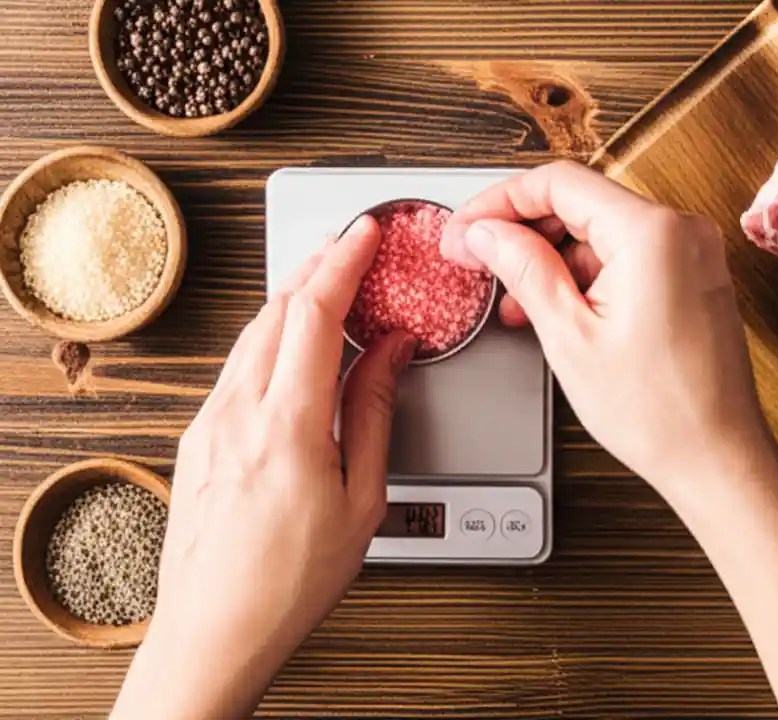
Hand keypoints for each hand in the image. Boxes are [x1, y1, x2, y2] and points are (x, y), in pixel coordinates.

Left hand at [113, 216, 416, 718]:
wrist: (215, 630)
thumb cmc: (290, 581)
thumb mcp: (362, 501)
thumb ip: (374, 414)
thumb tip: (391, 354)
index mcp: (287, 425)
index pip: (316, 314)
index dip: (343, 261)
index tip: (366, 233)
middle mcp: (237, 413)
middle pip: (277, 309)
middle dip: (318, 264)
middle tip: (353, 246)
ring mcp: (210, 423)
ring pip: (253, 333)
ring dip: (294, 298)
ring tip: (330, 286)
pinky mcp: (198, 438)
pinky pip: (238, 365)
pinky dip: (273, 337)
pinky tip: (296, 347)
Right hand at [449, 163, 777, 718]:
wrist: (717, 459)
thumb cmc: (658, 411)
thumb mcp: (569, 336)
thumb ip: (524, 270)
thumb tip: (488, 232)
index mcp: (652, 233)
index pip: (559, 183)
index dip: (500, 202)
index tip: (466, 228)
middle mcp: (681, 231)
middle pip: (582, 203)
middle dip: (524, 232)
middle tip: (477, 259)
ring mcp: (693, 255)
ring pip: (603, 234)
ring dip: (553, 260)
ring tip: (513, 301)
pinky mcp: (694, 280)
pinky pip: (630, 259)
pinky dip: (588, 277)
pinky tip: (556, 310)